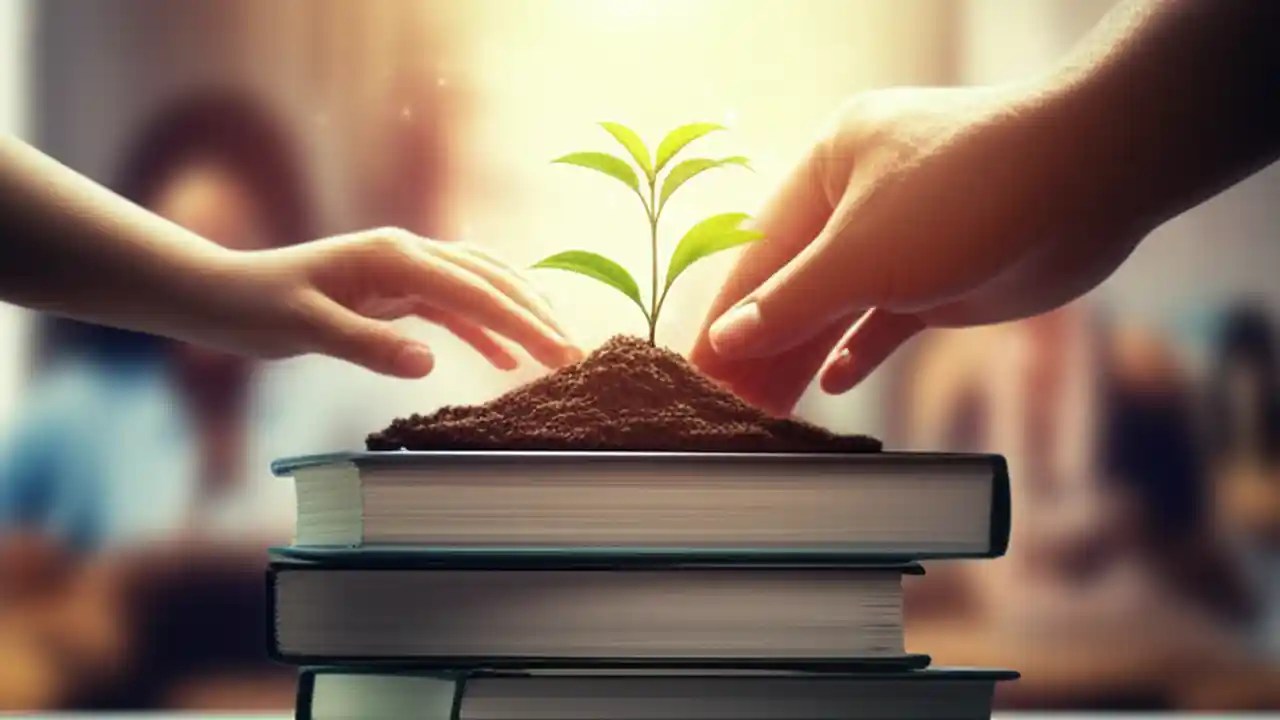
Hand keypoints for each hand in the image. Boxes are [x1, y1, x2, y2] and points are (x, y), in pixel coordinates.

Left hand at [206, 228, 582, 376]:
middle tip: (577, 355)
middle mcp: (407, 251)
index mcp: (393, 256)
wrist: (222, 293)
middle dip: (536, 316)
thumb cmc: (257, 307)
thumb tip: (429, 363)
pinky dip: (485, 328)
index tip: (561, 353)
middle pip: (490, 280)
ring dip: (520, 314)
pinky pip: (455, 305)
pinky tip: (506, 360)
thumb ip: (366, 344)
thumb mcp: (305, 328)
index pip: (474, 290)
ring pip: (480, 285)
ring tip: (557, 348)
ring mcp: (404, 267)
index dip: (522, 322)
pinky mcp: (396, 288)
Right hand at [691, 85, 1147, 414]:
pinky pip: (886, 319)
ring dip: (803, 358)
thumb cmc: (965, 195)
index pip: (757, 254)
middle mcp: (860, 198)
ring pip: (838, 307)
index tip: (695, 372)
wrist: (1091, 180)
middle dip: (763, 347)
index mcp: (826, 168)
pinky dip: (860, 350)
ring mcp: (905, 238)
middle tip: (727, 411)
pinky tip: (835, 384)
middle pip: (796, 284)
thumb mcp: (860, 254)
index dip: (726, 317)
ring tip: (765, 414)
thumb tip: (727, 341)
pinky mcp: (944, 275)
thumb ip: (790, 304)